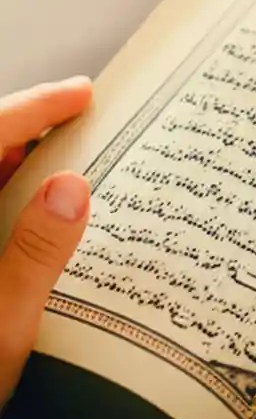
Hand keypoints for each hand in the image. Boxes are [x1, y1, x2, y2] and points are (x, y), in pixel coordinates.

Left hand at [0, 77, 93, 406]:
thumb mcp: (1, 325)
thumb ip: (34, 252)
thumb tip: (72, 187)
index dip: (32, 109)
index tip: (81, 94)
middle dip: (25, 131)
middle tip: (84, 122)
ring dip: (15, 170)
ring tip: (72, 163)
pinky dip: (8, 211)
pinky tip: (41, 220)